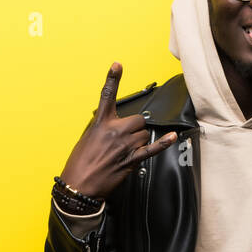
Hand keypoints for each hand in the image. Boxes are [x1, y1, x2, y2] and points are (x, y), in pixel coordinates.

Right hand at [59, 61, 177, 200]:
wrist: (79, 185)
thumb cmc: (80, 164)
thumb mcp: (87, 138)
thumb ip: (103, 128)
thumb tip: (116, 127)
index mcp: (100, 123)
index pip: (107, 96)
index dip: (113, 78)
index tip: (117, 65)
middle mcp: (114, 131)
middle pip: (138, 119)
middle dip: (136, 127)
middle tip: (126, 138)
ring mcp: (124, 145)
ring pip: (144, 134)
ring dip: (140, 140)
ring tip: (126, 151)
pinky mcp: (131, 160)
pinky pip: (151, 149)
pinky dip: (163, 143)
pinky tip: (172, 137)